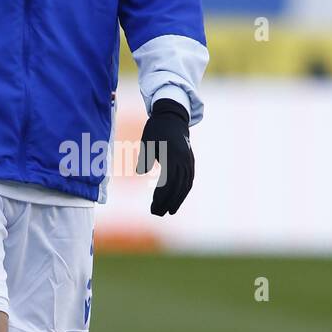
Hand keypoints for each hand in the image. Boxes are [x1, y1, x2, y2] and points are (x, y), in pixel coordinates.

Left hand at [135, 98, 193, 215]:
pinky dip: (184, 191)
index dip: (161, 197)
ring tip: (170, 211)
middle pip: (177, 186)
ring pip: (185, 185)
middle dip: (168, 202)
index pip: (167, 182)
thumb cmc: (156, 129)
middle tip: (158, 214)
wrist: (173, 117)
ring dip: (178, 199)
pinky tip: (178, 199)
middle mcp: (183, 160)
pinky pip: (189, 179)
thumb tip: (141, 172)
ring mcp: (189, 161)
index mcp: (172, 155)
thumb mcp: (147, 141)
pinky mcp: (190, 161)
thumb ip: (145, 157)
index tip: (153, 207)